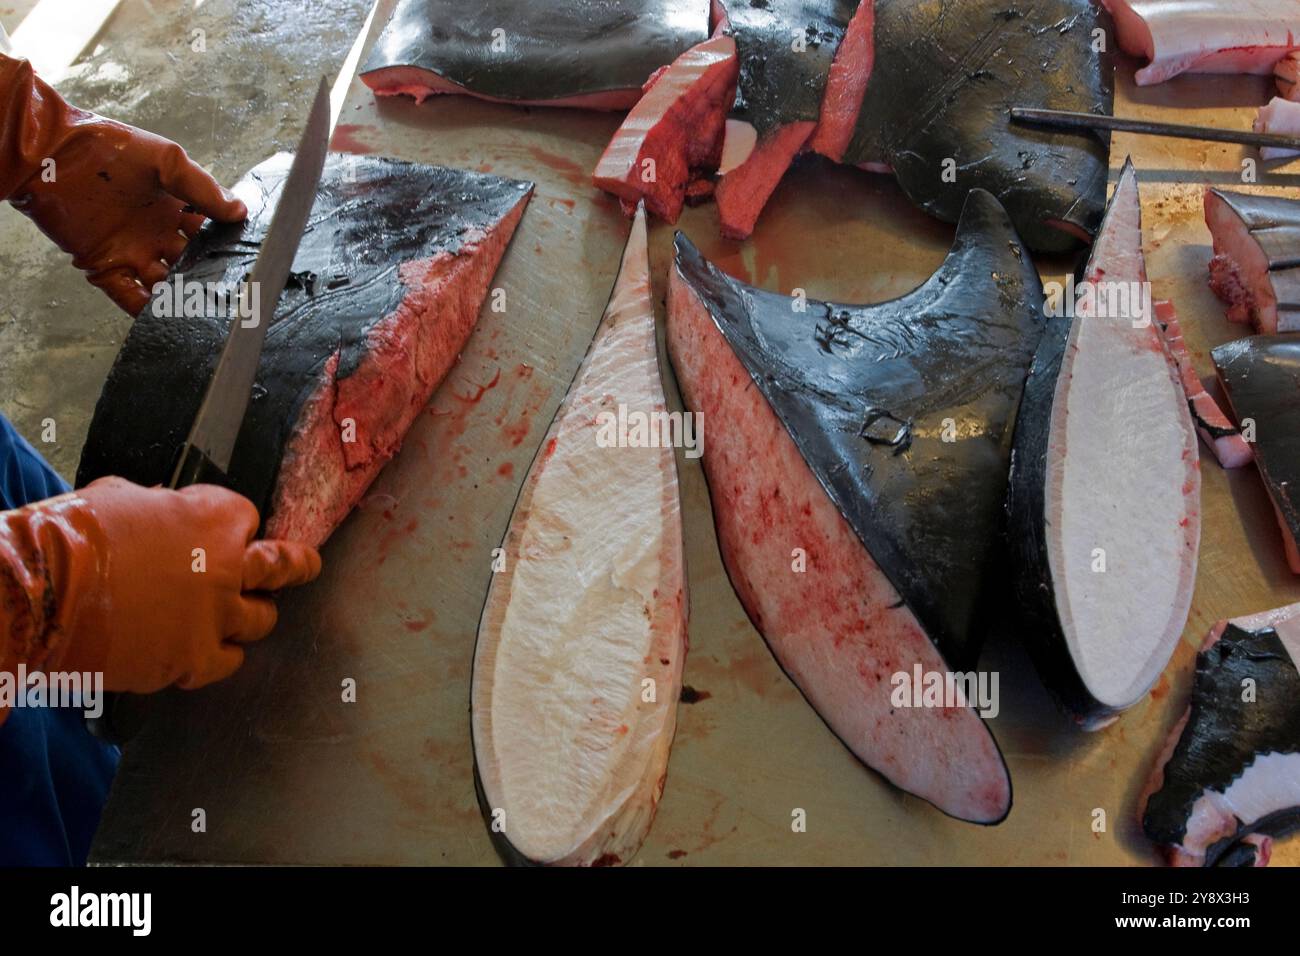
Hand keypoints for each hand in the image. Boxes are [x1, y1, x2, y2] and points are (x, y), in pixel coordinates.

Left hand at [0, 55, 245, 313]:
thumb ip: (202, 188)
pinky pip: (128, 296)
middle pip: (190, 264)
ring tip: (202, 311)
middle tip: (229, 294)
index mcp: (173, 208)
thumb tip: (239, 211)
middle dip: (208, 278)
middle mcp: (156, 233)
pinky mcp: (104, 266)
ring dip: (180, 298)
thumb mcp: (165, 159)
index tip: (246, 259)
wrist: (52, 154)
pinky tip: (164, 317)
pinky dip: (145, 310)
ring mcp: (131, 252)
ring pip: (164, 285)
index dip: (226, 245)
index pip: (208, 233)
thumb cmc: (108, 148)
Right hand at [1, 477, 320, 693]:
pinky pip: (229, 662)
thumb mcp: (120, 497)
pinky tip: (209, 654)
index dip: (235, 527)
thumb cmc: (71, 536)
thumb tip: (161, 510)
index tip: (230, 534)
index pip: (247, 518)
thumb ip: (158, 507)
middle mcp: (228, 565)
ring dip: (251, 616)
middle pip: (285, 566)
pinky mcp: (195, 658)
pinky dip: (220, 657)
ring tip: (241, 618)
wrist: (43, 593)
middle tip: (306, 566)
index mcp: (213, 517)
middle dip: (297, 565)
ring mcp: (216, 615)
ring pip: (262, 619)